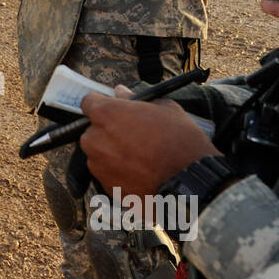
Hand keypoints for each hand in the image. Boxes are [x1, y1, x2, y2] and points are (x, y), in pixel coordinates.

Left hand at [79, 86, 216, 195]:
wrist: (189, 183)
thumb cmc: (179, 141)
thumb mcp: (164, 108)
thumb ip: (135, 99)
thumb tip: (121, 92)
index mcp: (105, 114)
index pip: (88, 102)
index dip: (102, 104)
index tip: (114, 109)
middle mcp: (94, 139)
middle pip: (93, 130)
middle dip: (108, 130)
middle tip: (133, 134)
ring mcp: (98, 165)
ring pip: (99, 153)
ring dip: (113, 152)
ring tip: (141, 156)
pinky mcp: (106, 186)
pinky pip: (108, 173)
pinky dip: (120, 171)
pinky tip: (141, 171)